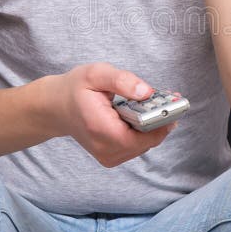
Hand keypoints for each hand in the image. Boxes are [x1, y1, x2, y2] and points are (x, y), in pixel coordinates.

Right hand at [49, 63, 179, 167]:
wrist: (56, 108)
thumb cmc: (76, 88)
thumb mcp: (96, 74)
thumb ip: (122, 81)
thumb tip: (147, 92)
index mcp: (100, 128)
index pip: (140, 137)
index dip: (161, 123)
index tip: (173, 105)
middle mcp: (104, 148)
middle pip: (146, 141)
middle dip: (161, 121)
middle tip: (171, 100)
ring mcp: (108, 156)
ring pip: (145, 145)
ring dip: (156, 126)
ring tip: (160, 105)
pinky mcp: (111, 157)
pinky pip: (138, 147)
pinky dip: (146, 132)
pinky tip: (148, 115)